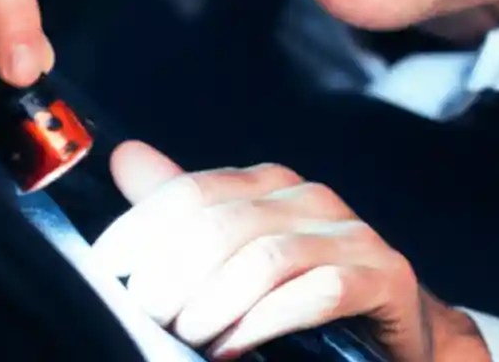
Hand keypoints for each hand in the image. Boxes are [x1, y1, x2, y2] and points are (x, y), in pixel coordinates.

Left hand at [94, 141, 489, 360]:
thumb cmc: (299, 292)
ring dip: (214, 305)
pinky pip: (319, 291)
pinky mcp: (384, 277)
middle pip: (219, 227)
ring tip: (186, 337)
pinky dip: (266, 322)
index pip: (188, 193)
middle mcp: (308, 198)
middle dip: (172, 279)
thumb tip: (124, 156)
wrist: (391, 331)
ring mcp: (351, 235)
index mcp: (264, 184)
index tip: (107, 274)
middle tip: (148, 318)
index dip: (140, 233)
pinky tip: (234, 348)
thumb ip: (180, 209)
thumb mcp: (233, 251)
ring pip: (264, 259)